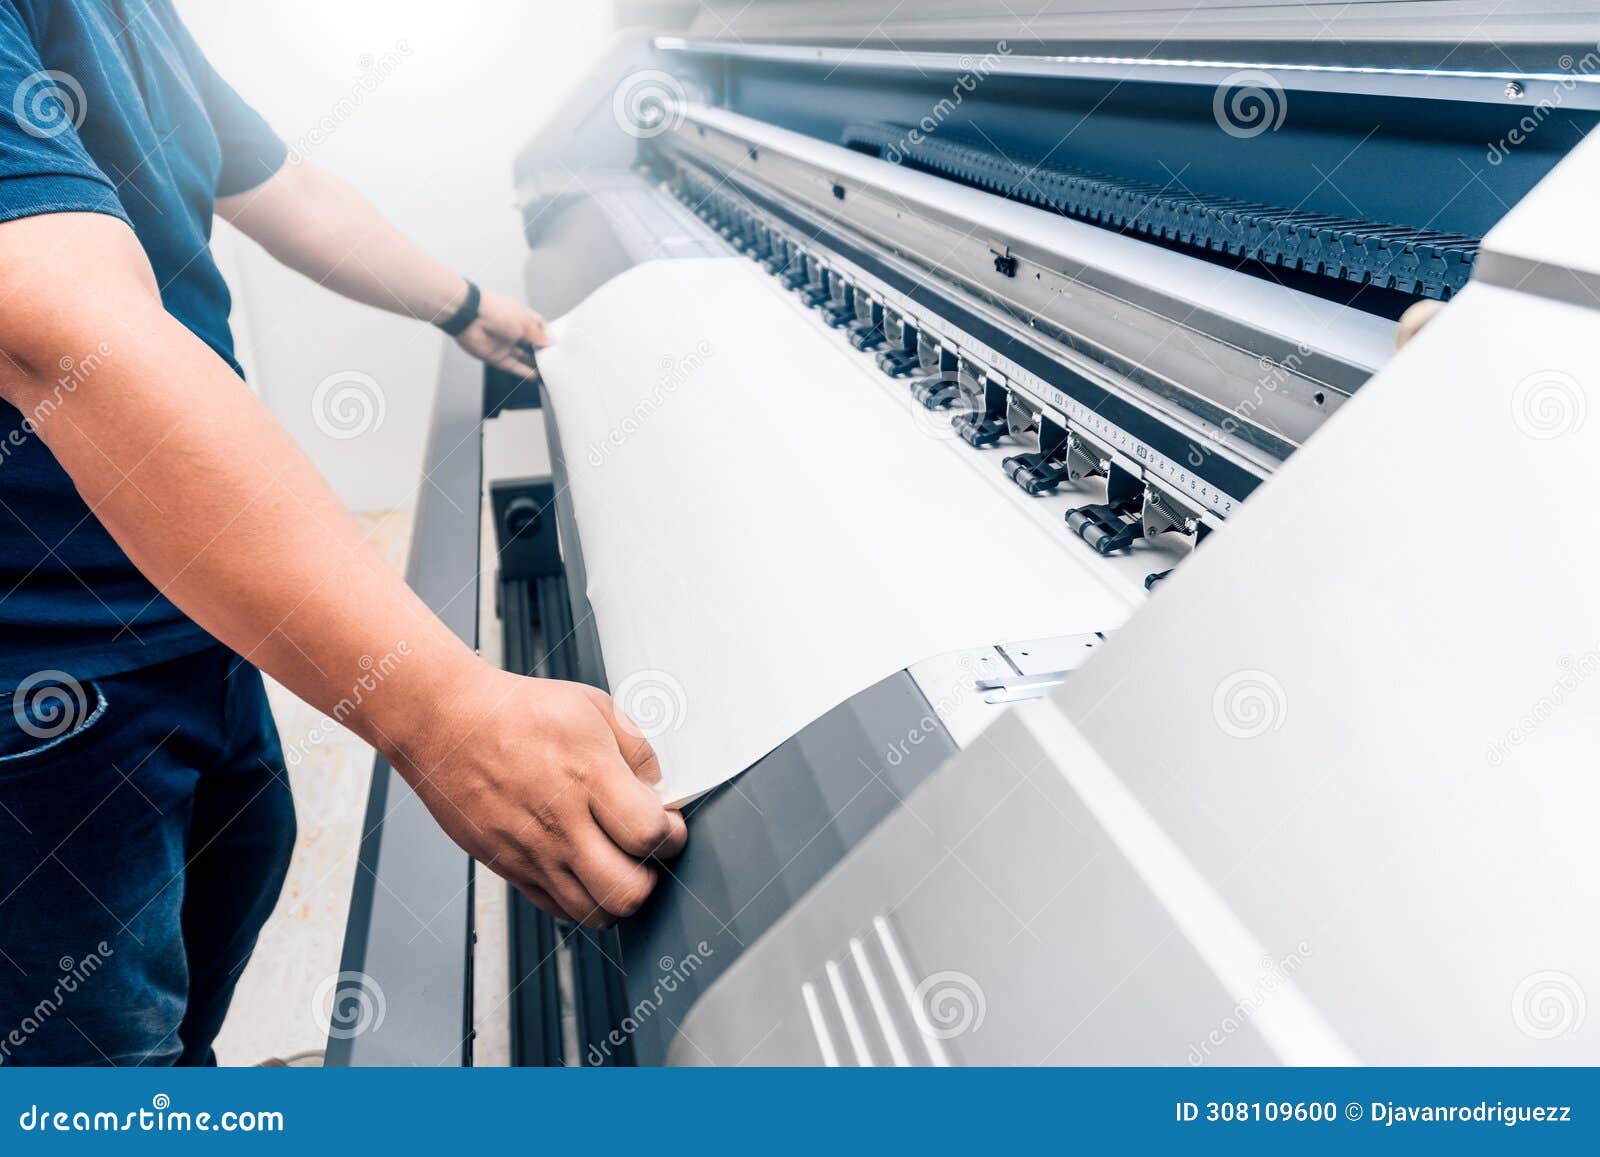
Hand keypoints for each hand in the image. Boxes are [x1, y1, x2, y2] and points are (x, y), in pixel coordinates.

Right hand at [392, 666, 686, 927]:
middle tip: (646, 851)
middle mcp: (559, 821)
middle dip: (652, 875)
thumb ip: (638, 752)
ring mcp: (531, 852)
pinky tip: (584, 868)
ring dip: (618, 894)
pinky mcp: (508, 868)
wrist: (446, 723)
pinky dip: (582, 900)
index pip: (650, 834)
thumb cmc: (518, 711)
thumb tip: (661, 794)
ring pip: (594, 914)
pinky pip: (558, 910)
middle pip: (628, 891)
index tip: (669, 822)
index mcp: (587, 774)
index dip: (672, 834)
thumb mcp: (595, 708)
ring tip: (616, 863)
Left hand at [453, 287, 550, 376]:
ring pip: (525, 358)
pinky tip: (536, 378)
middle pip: (533, 345)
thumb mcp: (525, 322)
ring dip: (536, 365)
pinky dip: (525, 373)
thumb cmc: (497, 312)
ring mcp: (507, 345)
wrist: (470, 317)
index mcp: (523, 318)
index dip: (549, 337)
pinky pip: (515, 367)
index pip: (540, 329)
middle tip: (557, 362)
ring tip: (550, 372)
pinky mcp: (498, 357)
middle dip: (544, 353)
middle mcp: (515, 332)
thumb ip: (539, 336)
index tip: (559, 347)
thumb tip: (551, 343)